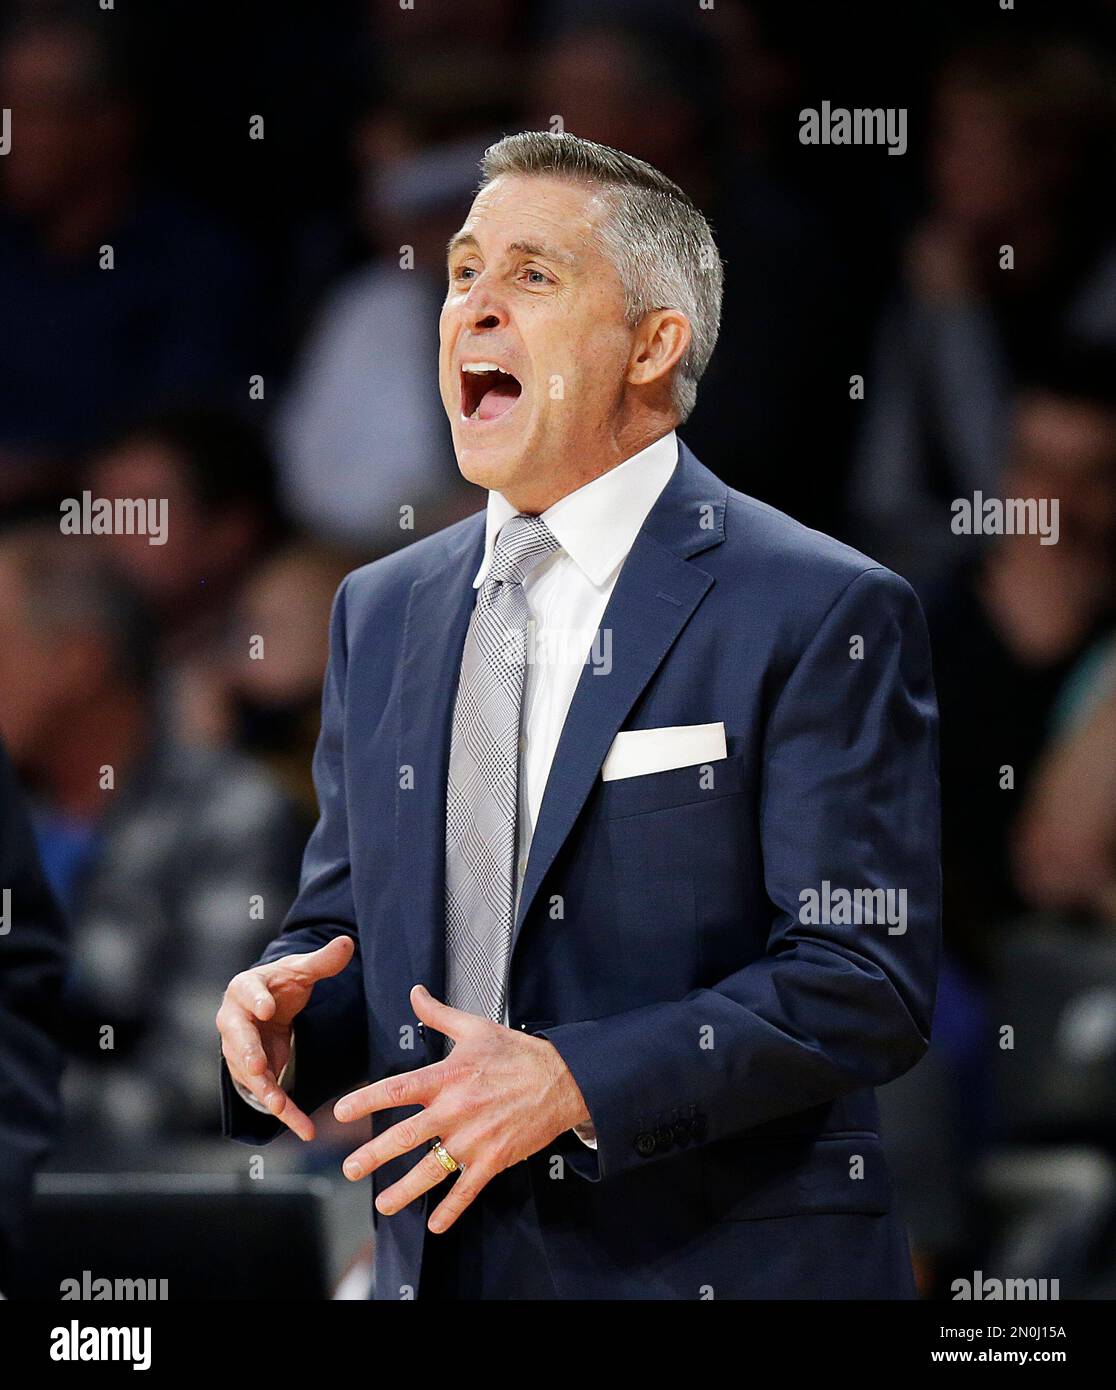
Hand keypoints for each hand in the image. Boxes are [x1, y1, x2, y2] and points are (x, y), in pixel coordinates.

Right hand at [217, 935, 354, 1139]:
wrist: (267, 1005)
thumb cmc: (281, 984)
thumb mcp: (301, 971)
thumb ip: (323, 961)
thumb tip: (348, 943)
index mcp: (244, 989)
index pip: (247, 992)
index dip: (255, 1000)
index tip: (265, 1008)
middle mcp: (234, 1021)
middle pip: (237, 1037)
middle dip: (246, 1053)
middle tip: (257, 1066)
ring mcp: (239, 1051)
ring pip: (249, 1073)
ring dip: (264, 1090)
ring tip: (280, 1106)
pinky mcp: (252, 1074)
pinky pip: (267, 1094)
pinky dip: (284, 1111)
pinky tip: (303, 1127)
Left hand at [334, 985, 589, 1232]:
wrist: (563, 1080)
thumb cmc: (517, 1054)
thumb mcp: (476, 1028)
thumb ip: (439, 1015)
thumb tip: (414, 993)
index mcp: (448, 1077)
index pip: (397, 1089)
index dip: (365, 1100)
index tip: (340, 1113)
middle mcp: (456, 1110)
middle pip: (406, 1136)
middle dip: (373, 1155)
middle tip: (350, 1168)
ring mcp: (474, 1139)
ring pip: (431, 1169)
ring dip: (404, 1190)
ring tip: (383, 1203)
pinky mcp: (494, 1159)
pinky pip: (467, 1189)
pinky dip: (451, 1209)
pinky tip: (435, 1224)